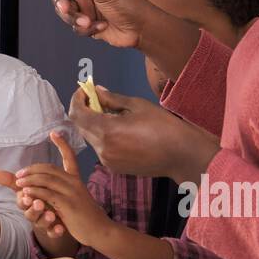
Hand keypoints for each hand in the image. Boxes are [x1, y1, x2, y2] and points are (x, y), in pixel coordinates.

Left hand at [0, 131, 111, 247]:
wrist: (100, 231)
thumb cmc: (84, 217)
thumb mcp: (72, 201)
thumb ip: (58, 193)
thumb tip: (47, 188)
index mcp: (76, 179)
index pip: (70, 157)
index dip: (62, 144)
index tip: (53, 133)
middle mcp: (74, 182)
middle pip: (49, 168)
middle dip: (31, 169)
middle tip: (18, 175)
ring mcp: (72, 192)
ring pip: (46, 179)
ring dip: (29, 180)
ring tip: (18, 183)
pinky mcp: (68, 204)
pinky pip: (47, 193)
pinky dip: (35, 191)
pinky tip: (26, 193)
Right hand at [39, 0, 155, 48]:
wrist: (141, 29)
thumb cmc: (128, 4)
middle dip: (62, 4)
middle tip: (65, 8)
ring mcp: (87, 8)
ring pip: (66, 13)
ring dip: (75, 18)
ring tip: (87, 23)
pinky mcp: (89, 24)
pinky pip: (76, 27)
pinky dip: (86, 29)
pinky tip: (101, 28)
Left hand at [67, 85, 219, 182]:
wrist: (181, 155)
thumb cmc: (163, 126)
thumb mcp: (137, 105)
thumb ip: (112, 99)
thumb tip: (97, 92)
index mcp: (106, 131)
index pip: (77, 114)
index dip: (77, 100)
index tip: (84, 90)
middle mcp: (102, 148)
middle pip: (81, 127)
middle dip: (85, 111)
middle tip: (97, 99)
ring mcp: (107, 161)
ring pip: (91, 138)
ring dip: (94, 124)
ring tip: (111, 114)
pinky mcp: (115, 168)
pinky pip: (101, 149)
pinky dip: (103, 137)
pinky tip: (119, 130)